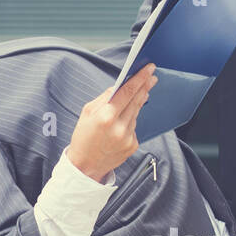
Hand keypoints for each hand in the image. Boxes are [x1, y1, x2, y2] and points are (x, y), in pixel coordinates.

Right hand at [67, 64, 156, 180]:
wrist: (85, 166)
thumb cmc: (83, 137)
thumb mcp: (87, 113)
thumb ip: (104, 98)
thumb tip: (119, 86)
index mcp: (106, 117)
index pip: (127, 92)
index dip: (139, 79)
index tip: (148, 70)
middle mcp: (119, 128)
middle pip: (136, 101)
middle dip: (145, 87)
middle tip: (152, 77)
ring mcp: (128, 138)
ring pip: (136, 114)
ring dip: (136, 105)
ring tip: (133, 99)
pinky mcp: (133, 146)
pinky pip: (134, 127)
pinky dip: (129, 122)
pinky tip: (120, 126)